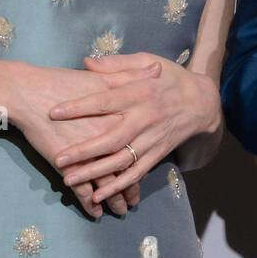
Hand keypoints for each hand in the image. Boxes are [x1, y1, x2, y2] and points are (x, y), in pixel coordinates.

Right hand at [7, 61, 155, 218]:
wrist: (28, 92)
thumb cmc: (63, 82)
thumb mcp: (103, 75)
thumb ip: (132, 74)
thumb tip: (158, 69)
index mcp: (119, 116)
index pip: (139, 140)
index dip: (147, 156)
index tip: (151, 165)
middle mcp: (108, 138)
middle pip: (126, 167)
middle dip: (131, 188)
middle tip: (134, 202)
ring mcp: (88, 154)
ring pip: (108, 183)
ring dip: (114, 199)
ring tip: (120, 211)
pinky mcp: (68, 166)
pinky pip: (83, 191)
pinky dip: (90, 204)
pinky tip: (95, 213)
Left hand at [47, 52, 221, 203]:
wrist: (202, 102)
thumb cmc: (169, 78)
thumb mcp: (146, 61)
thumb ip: (116, 64)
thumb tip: (85, 63)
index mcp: (140, 92)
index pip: (105, 100)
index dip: (79, 107)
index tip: (53, 112)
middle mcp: (145, 118)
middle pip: (111, 138)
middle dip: (84, 151)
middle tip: (58, 159)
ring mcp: (152, 139)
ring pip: (121, 160)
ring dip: (95, 173)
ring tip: (69, 179)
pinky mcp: (157, 154)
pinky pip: (137, 174)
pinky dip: (118, 186)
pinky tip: (98, 196)